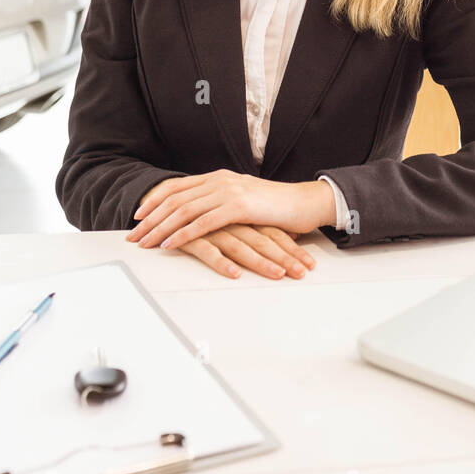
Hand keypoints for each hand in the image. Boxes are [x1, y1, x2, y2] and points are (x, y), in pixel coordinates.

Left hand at [125, 170, 336, 252]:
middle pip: (174, 198)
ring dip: (161, 228)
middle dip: (150, 218)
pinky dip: (183, 234)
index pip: (177, 186)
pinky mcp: (239, 206)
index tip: (138, 216)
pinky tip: (170, 244)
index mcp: (218, 178)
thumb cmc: (274, 208)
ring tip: (146, 243)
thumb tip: (199, 217)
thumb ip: (220, 203)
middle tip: (133, 235)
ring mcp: (229, 191)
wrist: (303, 203)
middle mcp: (219, 180)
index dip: (154, 200)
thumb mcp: (242, 201)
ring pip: (184, 210)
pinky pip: (203, 222)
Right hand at [172, 224, 316, 280]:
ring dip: (261, 262)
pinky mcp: (193, 235)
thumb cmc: (202, 214)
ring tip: (278, 275)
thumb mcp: (231, 219)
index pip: (272, 232)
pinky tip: (235, 274)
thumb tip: (285, 240)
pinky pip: (209, 249)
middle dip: (285, 257)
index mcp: (242, 213)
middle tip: (302, 273)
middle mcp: (231, 218)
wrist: (165, 198)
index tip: (309, 265)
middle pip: (262, 239)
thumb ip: (253, 229)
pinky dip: (222, 262)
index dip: (291, 249)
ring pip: (241, 245)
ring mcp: (213, 226)